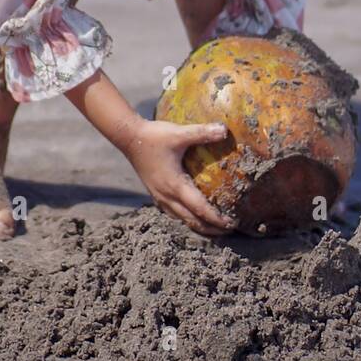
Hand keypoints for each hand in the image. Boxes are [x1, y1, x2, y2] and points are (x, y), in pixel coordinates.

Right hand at [120, 118, 236, 237]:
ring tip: (214, 227)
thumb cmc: (154, 136)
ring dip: (199, 225)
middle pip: (192, 221)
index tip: (231, 223)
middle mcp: (167, 196)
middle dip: (211, 228)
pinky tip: (192, 214)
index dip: (216, 219)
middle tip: (228, 230)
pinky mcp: (155, 193)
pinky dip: (186, 218)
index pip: (200, 209)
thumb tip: (224, 130)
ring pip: (181, 219)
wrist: (129, 138)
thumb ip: (202, 133)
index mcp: (175, 185)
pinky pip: (173, 213)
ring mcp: (159, 196)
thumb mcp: (179, 133)